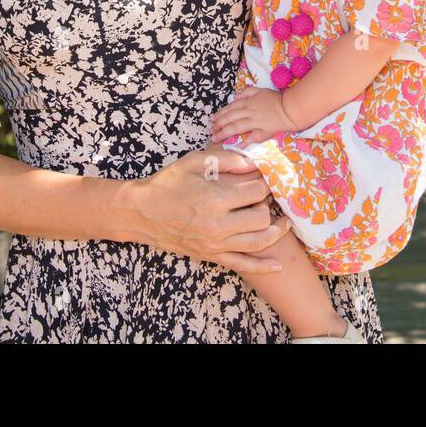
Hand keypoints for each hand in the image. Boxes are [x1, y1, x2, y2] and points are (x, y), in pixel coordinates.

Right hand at [122, 148, 292, 274]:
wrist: (141, 213)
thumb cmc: (167, 184)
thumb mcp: (193, 162)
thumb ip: (225, 159)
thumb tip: (252, 162)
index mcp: (215, 199)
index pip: (256, 192)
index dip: (264, 183)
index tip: (264, 178)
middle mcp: (218, 224)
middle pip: (262, 217)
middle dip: (269, 205)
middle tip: (269, 198)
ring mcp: (215, 243)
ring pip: (258, 242)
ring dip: (275, 232)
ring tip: (284, 223)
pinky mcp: (211, 255)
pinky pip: (242, 265)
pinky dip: (263, 267)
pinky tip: (278, 265)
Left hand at [209, 85, 294, 144]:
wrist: (291, 108)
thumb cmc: (276, 99)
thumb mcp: (260, 90)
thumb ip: (247, 92)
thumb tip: (235, 97)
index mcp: (248, 102)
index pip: (230, 108)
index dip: (220, 114)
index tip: (212, 120)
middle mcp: (250, 112)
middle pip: (230, 118)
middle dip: (218, 125)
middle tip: (210, 131)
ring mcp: (256, 123)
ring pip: (237, 127)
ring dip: (224, 133)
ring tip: (215, 138)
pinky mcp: (264, 132)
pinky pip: (252, 138)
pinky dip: (244, 143)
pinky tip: (235, 147)